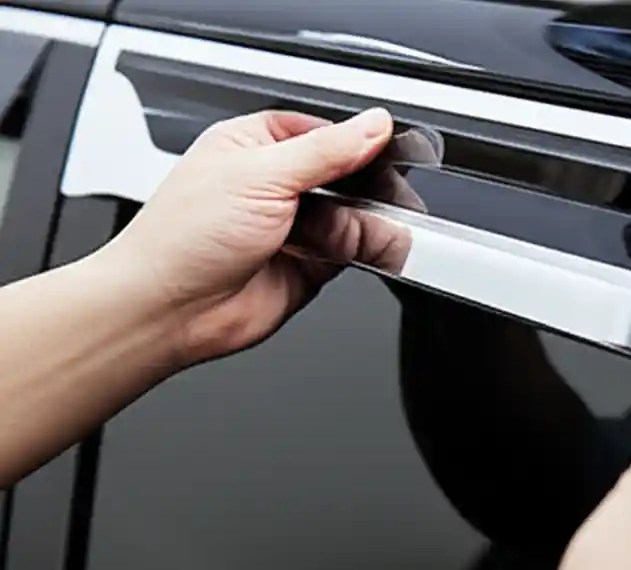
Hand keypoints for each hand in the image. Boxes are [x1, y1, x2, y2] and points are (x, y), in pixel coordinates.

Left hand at [99, 108, 394, 366]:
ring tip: (374, 227)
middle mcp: (275, 184)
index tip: (384, 147)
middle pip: (346, 174)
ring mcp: (294, 226)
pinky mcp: (309, 265)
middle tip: (386, 193)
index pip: (322, 130)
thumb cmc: (183, 239)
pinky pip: (355, 251)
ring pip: (355, 214)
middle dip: (368, 185)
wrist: (170, 310)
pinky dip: (370, 250)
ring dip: (369, 220)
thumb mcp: (262, 175)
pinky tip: (375, 247)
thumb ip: (327, 150)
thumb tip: (373, 125)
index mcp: (253, 145)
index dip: (355, 139)